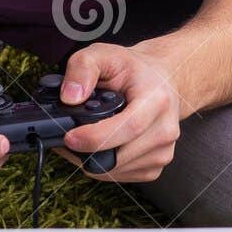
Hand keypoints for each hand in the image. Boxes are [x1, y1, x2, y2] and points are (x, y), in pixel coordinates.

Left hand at [53, 43, 181, 183]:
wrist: (163, 81)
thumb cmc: (134, 70)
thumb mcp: (105, 54)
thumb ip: (83, 68)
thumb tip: (70, 97)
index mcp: (157, 100)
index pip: (129, 127)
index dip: (96, 137)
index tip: (69, 138)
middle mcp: (166, 129)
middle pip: (119, 156)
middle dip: (84, 151)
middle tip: (65, 137)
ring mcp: (163, 151)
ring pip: (116, 170)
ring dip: (91, 160)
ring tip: (81, 139)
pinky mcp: (156, 166)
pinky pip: (120, 176)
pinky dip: (103, 167)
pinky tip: (99, 147)